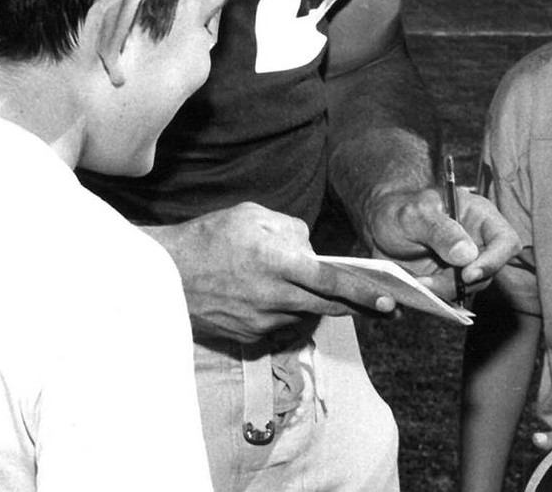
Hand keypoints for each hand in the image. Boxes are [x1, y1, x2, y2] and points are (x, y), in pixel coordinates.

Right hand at [141, 202, 400, 343]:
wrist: (163, 274)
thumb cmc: (208, 237)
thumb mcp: (253, 215)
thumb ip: (290, 230)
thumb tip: (311, 251)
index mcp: (278, 263)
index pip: (330, 283)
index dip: (362, 294)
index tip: (388, 302)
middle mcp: (273, 297)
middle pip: (327, 308)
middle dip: (359, 309)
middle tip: (385, 309)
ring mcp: (260, 321)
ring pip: (303, 315)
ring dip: (313, 305)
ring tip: (304, 287)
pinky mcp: (247, 336)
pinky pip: (280, 325)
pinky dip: (286, 312)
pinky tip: (273, 296)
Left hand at [360, 182, 519, 303]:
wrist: (378, 226)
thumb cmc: (400, 210)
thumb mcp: (415, 213)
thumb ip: (440, 230)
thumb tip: (468, 254)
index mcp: (479, 217)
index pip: (506, 241)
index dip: (494, 260)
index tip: (467, 274)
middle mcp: (476, 244)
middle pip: (486, 273)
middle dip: (458, 284)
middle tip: (427, 282)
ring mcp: (461, 267)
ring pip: (464, 291)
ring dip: (439, 293)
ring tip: (413, 283)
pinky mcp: (445, 284)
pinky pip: (443, 300)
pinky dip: (425, 301)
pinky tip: (403, 294)